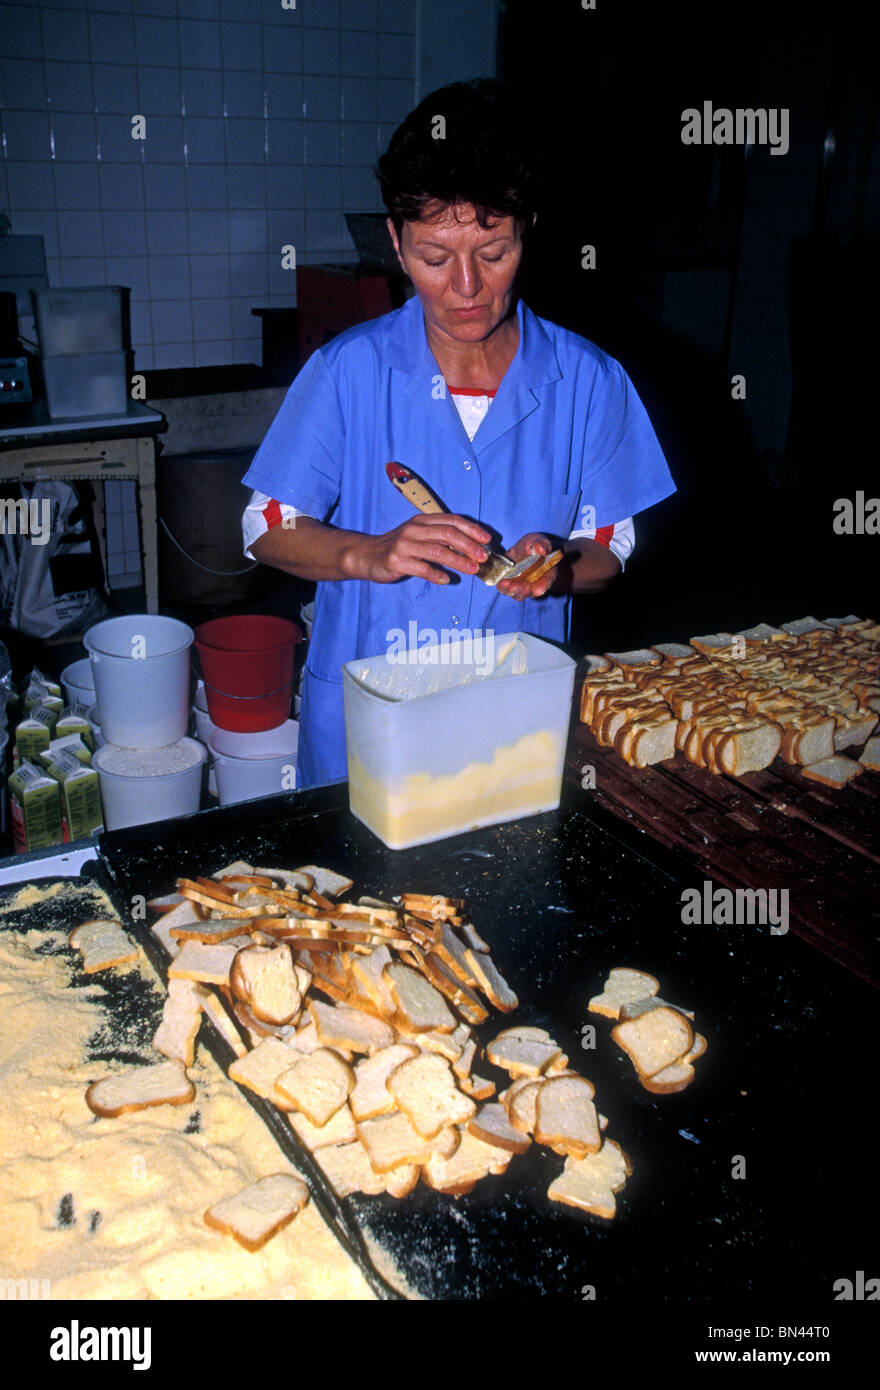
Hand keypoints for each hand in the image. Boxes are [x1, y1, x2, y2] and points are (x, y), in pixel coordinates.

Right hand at [357, 513, 492, 584]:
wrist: (366, 555)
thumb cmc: (399, 547)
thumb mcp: (419, 536)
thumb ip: (440, 538)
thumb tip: (471, 548)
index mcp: (422, 521)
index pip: (452, 521)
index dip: (472, 529)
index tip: (487, 540)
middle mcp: (414, 529)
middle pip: (447, 534)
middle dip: (468, 545)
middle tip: (483, 557)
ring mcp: (404, 545)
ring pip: (437, 550)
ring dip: (457, 560)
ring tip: (472, 569)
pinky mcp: (396, 561)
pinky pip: (421, 568)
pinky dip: (436, 575)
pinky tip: (447, 580)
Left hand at [496, 533, 555, 600]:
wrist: (523, 549)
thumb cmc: (534, 545)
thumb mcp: (538, 540)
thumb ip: (540, 544)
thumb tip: (540, 549)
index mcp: (547, 573)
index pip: (546, 582)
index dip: (543, 586)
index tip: (539, 589)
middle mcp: (535, 583)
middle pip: (530, 592)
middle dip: (523, 590)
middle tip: (515, 587)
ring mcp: (522, 585)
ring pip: (517, 593)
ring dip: (510, 590)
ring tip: (505, 584)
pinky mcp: (510, 583)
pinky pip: (506, 588)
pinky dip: (503, 586)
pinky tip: (500, 582)